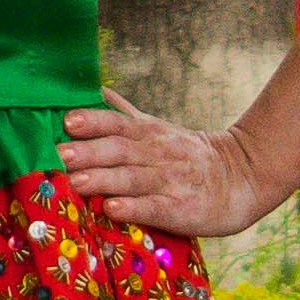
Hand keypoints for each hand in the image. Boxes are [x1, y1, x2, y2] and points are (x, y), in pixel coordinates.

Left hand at [59, 96, 278, 244]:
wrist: (241, 178)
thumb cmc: (188, 156)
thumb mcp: (158, 128)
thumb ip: (124, 113)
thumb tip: (94, 89)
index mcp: (148, 133)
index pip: (117, 122)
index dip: (93, 121)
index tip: (66, 121)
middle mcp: (157, 153)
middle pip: (119, 149)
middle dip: (88, 151)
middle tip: (57, 155)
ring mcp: (170, 181)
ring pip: (133, 178)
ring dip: (104, 179)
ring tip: (75, 183)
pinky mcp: (181, 209)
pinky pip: (155, 207)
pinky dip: (133, 208)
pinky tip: (112, 210)